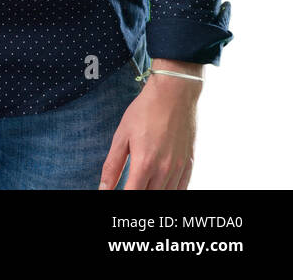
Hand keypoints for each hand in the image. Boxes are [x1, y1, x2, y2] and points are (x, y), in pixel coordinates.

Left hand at [99, 61, 200, 189]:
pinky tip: (161, 187)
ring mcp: (180, 168)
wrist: (174, 95)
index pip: (133, 195)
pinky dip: (170, 191)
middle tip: (129, 187)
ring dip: (154, 193)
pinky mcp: (190, 164)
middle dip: (138, 195)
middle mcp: (164, 170)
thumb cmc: (144, 112)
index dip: (123, 200)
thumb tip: (103, 188)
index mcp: (144, 163)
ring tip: (143, 185)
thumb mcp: (121, 136)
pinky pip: (182, 189)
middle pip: (150, 197)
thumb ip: (112, 165)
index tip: (115, 196)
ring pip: (166, 195)